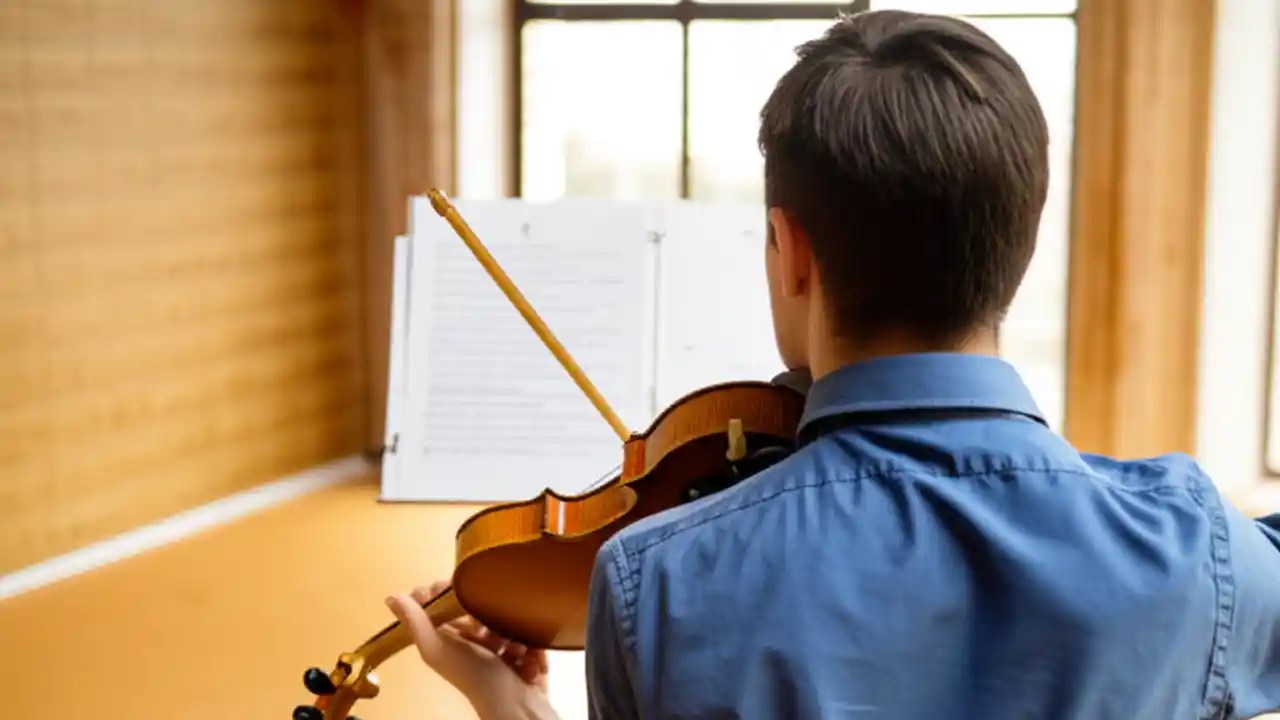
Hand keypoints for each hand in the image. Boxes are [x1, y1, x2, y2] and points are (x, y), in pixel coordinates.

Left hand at [385, 582, 559, 719]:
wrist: (517, 705)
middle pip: (477, 605)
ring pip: (504, 616)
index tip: (456, 586)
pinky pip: (525, 631)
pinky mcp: (521, 649)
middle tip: (489, 625)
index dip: (447, 591)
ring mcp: (497, 644)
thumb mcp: (439, 650)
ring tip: (511, 648)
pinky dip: (527, 644)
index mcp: (445, 637)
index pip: (441, 600)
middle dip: (487, 612)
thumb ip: (416, 623)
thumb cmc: (475, 678)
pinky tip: (526, 658)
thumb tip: (392, 597)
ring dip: (510, 629)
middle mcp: (469, 639)